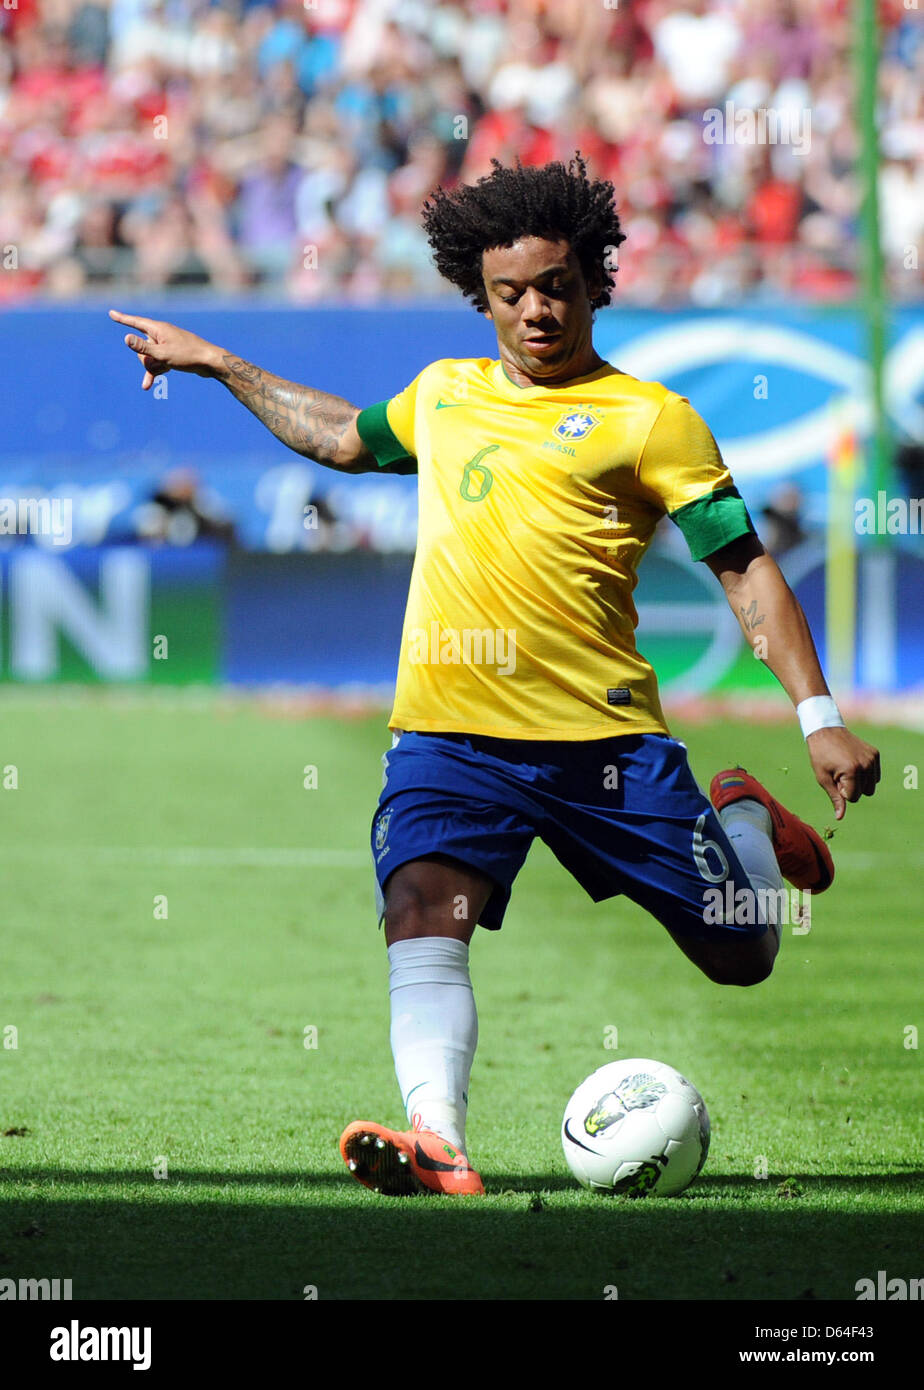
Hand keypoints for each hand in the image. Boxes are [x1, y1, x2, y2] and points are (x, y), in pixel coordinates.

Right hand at [108, 310, 222, 390]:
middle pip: (141, 348)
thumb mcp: (163, 354)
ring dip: (154, 367)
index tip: (111, 313)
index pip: (135, 322)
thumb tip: (126, 338)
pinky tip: (148, 386)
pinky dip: (154, 373)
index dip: (122, 319)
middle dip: (146, 359)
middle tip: (161, 362)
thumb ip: (143, 348)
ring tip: (168, 368)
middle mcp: (161, 334)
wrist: (210, 362)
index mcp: (158, 329)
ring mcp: (167, 345)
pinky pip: (157, 364)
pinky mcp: (172, 355)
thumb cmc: (188, 356)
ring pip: (149, 358)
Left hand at [806, 726, 879, 820]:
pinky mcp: (875, 754)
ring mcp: (872, 759)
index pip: (853, 798)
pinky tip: (853, 763)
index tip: (834, 778)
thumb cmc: (820, 755)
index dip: (841, 791)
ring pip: (871, 786)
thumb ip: (835, 798)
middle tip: (839, 773)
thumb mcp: (823, 778)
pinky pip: (875, 775)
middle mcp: (866, 765)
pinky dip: (866, 774)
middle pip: (864, 793)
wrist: (825, 731)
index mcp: (852, 771)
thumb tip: (840, 817)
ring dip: (859, 782)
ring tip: (845, 768)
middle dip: (851, 788)